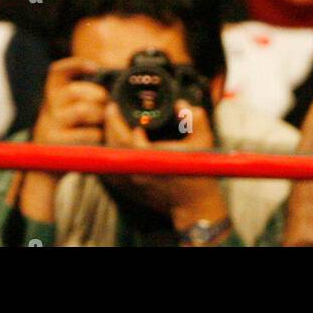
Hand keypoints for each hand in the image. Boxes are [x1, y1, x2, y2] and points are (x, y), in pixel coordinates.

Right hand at [31, 58, 106, 150]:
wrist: (47, 165)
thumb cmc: (68, 133)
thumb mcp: (67, 111)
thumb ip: (83, 98)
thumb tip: (112, 86)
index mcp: (52, 96)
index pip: (57, 72)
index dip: (75, 65)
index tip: (95, 68)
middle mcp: (48, 108)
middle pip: (75, 91)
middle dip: (98, 96)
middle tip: (108, 106)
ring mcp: (52, 125)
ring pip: (82, 110)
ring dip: (100, 114)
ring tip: (104, 121)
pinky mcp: (58, 142)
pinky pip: (88, 133)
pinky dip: (99, 134)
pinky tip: (100, 138)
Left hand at [101, 100, 227, 230]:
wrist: (195, 207)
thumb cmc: (200, 176)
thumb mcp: (204, 142)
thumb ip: (194, 118)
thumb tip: (179, 104)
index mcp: (151, 158)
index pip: (124, 136)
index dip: (116, 120)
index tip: (115, 106)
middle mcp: (136, 171)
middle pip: (112, 144)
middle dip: (109, 125)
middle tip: (111, 110)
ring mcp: (131, 182)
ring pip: (109, 157)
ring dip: (108, 140)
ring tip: (112, 124)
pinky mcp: (129, 189)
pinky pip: (111, 168)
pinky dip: (110, 155)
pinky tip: (114, 144)